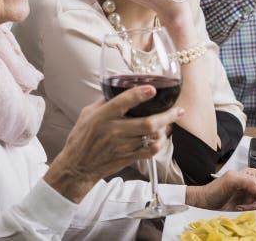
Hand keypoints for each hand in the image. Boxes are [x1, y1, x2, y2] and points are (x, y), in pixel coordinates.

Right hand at [44, 86, 184, 202]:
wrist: (77, 167)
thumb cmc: (82, 138)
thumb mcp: (87, 114)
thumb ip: (106, 101)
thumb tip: (123, 88)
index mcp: (102, 117)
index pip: (123, 102)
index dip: (139, 95)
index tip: (152, 90)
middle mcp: (113, 131)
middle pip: (147, 124)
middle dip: (167, 116)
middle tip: (178, 110)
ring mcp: (122, 146)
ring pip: (151, 138)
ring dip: (165, 129)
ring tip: (171, 121)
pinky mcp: (127, 157)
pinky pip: (150, 151)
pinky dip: (159, 144)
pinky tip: (162, 137)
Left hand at [186, 168, 255, 210]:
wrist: (205, 203)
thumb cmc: (215, 189)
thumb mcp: (231, 180)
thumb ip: (249, 182)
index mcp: (252, 175)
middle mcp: (253, 185)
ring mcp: (250, 196)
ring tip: (243, 206)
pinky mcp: (247, 206)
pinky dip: (251, 211)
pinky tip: (240, 208)